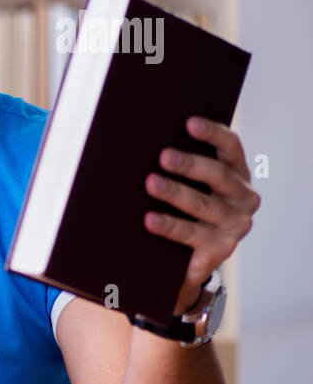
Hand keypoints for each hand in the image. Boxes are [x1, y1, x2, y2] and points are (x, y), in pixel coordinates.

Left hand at [143, 115, 259, 313]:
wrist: (180, 261)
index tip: (189, 122)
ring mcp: (236, 225)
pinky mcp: (222, 249)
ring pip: (204, 205)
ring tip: (151, 183)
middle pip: (218, 175)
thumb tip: (139, 139)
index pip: (230, 146)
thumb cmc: (177, 210)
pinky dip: (170, 225)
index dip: (212, 133)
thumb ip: (174, 164)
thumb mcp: (183, 184)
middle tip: (163, 156)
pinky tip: (150, 219)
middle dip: (190, 164)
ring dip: (176, 193)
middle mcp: (243, 197)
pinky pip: (193, 234)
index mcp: (236, 173)